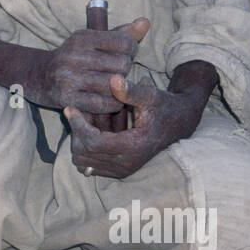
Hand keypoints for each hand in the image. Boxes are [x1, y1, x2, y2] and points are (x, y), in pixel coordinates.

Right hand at [27, 17, 149, 114]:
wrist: (41, 77)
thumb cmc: (76, 56)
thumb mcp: (93, 39)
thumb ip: (121, 33)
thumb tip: (145, 22)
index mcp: (81, 38)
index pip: (124, 42)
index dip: (132, 49)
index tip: (126, 53)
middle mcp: (74, 56)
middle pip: (122, 65)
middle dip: (125, 69)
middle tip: (118, 71)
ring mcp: (70, 79)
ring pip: (115, 86)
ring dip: (120, 88)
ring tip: (114, 85)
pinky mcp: (69, 99)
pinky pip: (105, 104)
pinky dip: (113, 103)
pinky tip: (110, 98)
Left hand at [66, 74, 204, 179]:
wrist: (178, 123)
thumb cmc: (163, 106)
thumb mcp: (150, 95)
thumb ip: (130, 90)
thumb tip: (113, 79)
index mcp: (134, 147)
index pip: (92, 142)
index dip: (77, 125)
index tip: (71, 107)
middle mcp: (126, 164)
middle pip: (83, 154)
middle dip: (77, 131)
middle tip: (81, 110)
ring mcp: (122, 170)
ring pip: (83, 161)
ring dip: (81, 138)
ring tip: (91, 117)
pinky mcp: (118, 170)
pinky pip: (90, 164)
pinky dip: (87, 146)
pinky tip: (96, 126)